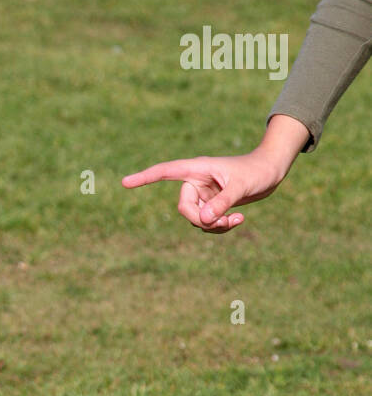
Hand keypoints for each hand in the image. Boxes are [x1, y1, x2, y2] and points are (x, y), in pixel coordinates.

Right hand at [121, 114, 309, 231]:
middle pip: (183, 208)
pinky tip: (238, 221)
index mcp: (197, 168)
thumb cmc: (258, 171)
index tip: (125, 183)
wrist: (271, 170)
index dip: (145, 178)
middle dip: (201, 220)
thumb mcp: (242, 187)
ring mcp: (203, 194)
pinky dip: (220, 227)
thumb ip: (222, 203)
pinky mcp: (211, 204)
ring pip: (196, 219)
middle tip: (222, 222)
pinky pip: (207, 223)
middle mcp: (196, 181)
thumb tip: (203, 220)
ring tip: (236, 221)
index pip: (165, 172)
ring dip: (214, 226)